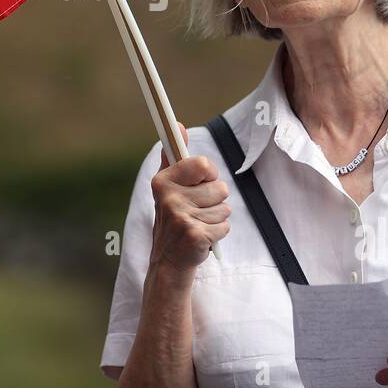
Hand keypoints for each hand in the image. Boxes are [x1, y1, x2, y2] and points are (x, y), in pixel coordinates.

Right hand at [148, 122, 229, 275]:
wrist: (167, 262)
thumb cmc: (172, 219)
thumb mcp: (167, 187)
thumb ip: (173, 156)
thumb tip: (178, 126)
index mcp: (162, 181)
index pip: (202, 164)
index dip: (208, 175)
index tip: (200, 183)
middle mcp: (169, 198)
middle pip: (220, 188)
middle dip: (215, 201)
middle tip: (197, 211)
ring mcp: (181, 217)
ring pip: (224, 208)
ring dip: (216, 218)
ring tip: (199, 224)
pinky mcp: (195, 235)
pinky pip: (224, 226)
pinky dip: (218, 233)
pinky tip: (202, 238)